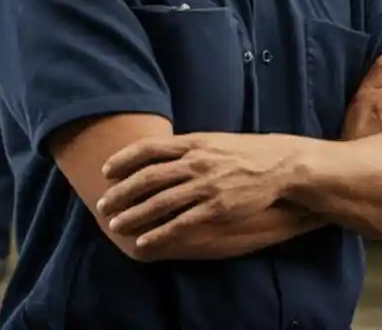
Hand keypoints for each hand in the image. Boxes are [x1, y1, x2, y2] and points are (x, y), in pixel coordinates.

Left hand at [96, 133, 300, 248]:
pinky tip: (144, 241)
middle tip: (102, 205)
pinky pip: (181, 223)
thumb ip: (184, 147)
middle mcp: (195, 163)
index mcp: (192, 143)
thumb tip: (155, 152)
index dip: (124, 159)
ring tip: (116, 225)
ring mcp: (206, 186)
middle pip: (148, 178)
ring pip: (160, 203)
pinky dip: (159, 233)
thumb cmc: (242, 153)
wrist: (280, 165)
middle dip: (121, 193)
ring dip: (134, 215)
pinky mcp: (217, 208)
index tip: (105, 171)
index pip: (149, 149)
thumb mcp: (211, 141)